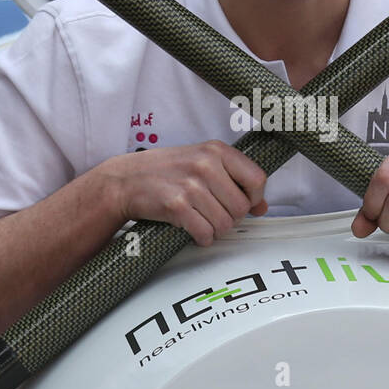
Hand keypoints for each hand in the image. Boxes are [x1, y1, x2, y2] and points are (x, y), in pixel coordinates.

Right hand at [106, 141, 266, 245]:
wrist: (126, 180)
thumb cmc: (166, 171)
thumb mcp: (202, 163)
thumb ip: (234, 179)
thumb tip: (262, 207)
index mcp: (216, 150)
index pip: (257, 179)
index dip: (254, 198)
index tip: (245, 204)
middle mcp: (205, 165)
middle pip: (241, 207)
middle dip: (231, 218)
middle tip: (215, 214)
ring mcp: (191, 185)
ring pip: (225, 223)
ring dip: (216, 230)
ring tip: (202, 221)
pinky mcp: (176, 205)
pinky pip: (205, 233)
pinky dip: (202, 238)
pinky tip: (193, 231)